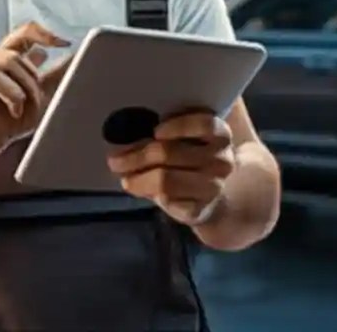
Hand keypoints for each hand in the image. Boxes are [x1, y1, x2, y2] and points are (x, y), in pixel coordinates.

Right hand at [0, 22, 71, 155]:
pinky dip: (10, 93)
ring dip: (23, 87)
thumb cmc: (11, 120)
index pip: (25, 32)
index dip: (43, 33)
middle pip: (18, 51)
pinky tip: (14, 109)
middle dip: (33, 79)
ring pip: (8, 60)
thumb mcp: (43, 96)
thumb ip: (56, 75)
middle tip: (36, 101)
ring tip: (23, 107)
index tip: (64, 44)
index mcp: (11, 58)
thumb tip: (75, 57)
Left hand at [107, 111, 236, 225]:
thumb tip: (128, 134)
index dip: (178, 126)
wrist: (215, 197)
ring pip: (165, 179)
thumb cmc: (194, 159)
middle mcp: (222, 161)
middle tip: (115, 158)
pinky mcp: (199, 211)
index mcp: (220, 135)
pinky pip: (166, 200)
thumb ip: (169, 131)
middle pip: (171, 153)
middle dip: (137, 155)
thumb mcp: (191, 138)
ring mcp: (213, 188)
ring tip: (123, 175)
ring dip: (137, 177)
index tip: (156, 131)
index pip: (204, 124)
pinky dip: (147, 192)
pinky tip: (137, 187)